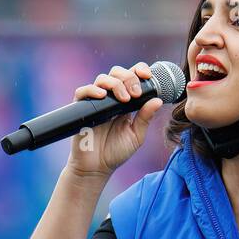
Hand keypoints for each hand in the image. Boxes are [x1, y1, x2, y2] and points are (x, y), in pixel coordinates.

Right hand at [66, 61, 165, 179]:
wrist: (97, 168)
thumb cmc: (116, 152)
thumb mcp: (136, 135)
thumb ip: (145, 118)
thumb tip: (157, 100)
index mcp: (125, 101)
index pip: (131, 76)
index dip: (139, 70)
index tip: (147, 75)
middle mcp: (110, 98)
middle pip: (117, 73)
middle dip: (129, 78)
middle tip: (136, 94)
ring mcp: (95, 102)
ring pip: (102, 79)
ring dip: (116, 84)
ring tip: (124, 99)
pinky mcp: (81, 109)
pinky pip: (82, 91)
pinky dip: (92, 89)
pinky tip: (103, 96)